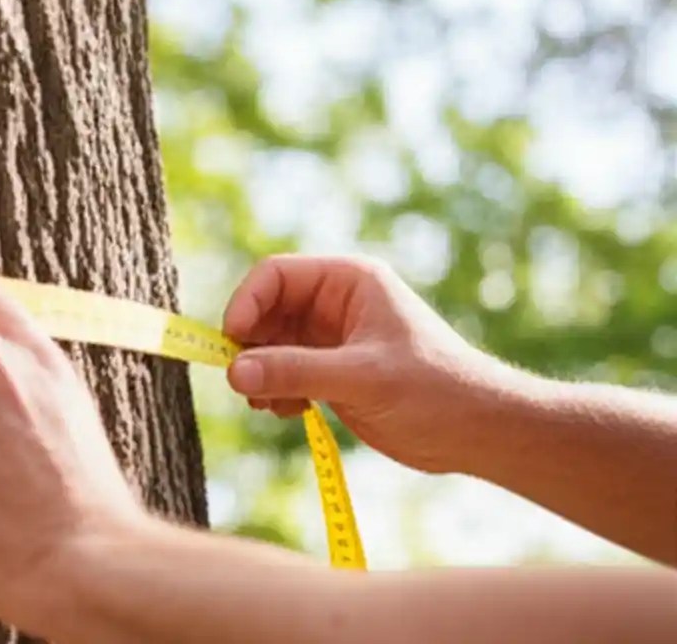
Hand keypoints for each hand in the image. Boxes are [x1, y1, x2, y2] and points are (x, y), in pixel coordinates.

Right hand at [223, 254, 503, 472]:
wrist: (475, 432)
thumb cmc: (434, 390)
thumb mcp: (361, 377)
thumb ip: (296, 372)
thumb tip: (234, 373)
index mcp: (347, 281)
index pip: (274, 275)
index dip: (245, 304)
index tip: (231, 343)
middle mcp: (335, 303)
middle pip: (265, 310)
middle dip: (250, 346)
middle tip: (245, 383)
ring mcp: (331, 339)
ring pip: (269, 344)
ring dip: (260, 373)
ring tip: (270, 404)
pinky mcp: (330, 372)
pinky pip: (283, 371)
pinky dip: (274, 391)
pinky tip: (290, 412)